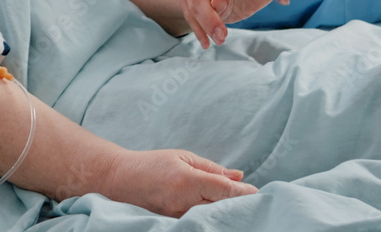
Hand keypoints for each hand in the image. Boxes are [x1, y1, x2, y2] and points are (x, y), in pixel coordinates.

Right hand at [105, 148, 256, 217]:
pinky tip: (219, 211)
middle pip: (219, 206)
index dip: (242, 192)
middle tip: (253, 199)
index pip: (222, 190)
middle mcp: (183, 202)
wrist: (123, 179)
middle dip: (237, 203)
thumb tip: (238, 175)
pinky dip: (211, 216)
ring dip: (225, 210)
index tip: (256, 191)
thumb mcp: (184, 157)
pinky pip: (198, 220)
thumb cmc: (154, 163)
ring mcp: (177, 217)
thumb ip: (211, 168)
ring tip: (239, 205)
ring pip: (210, 216)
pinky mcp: (173, 224)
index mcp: (187, 180)